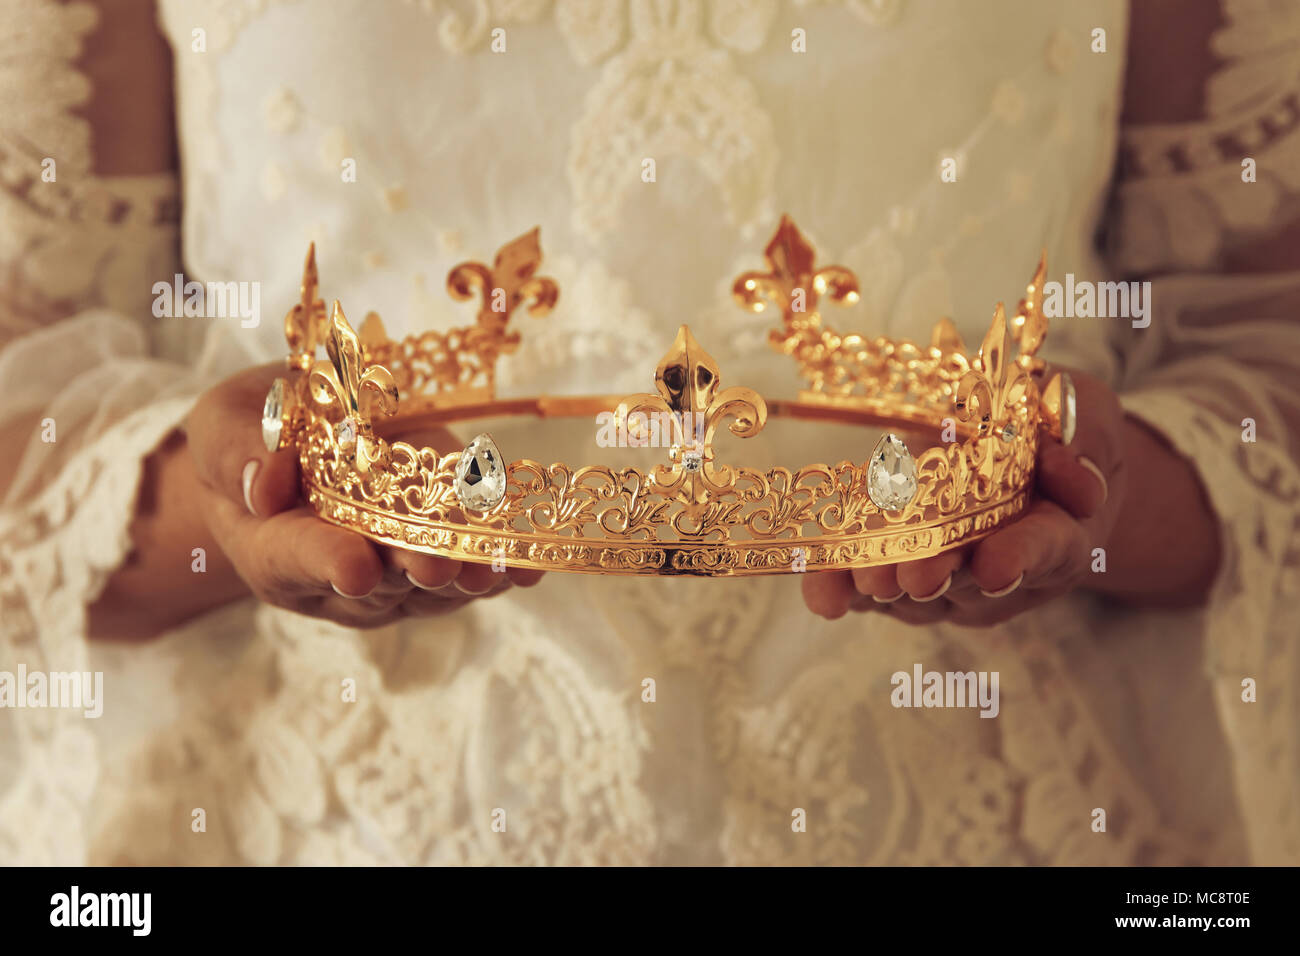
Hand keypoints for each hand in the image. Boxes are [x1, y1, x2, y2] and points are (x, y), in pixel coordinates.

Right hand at [186, 364, 541, 628]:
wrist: (287, 452)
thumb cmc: (248, 435)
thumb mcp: (224, 425)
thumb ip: (238, 452)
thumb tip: (265, 485)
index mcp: (270, 546)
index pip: (295, 559)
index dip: (326, 562)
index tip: (355, 566)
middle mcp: (332, 577)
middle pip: (376, 580)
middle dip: (413, 569)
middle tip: (441, 566)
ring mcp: (388, 576)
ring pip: (429, 587)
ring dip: (469, 575)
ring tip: (502, 565)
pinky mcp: (432, 561)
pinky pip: (466, 574)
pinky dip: (500, 567)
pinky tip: (533, 563)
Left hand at [801, 368, 1124, 626]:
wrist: (1034, 468)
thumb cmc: (1059, 432)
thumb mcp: (1084, 416)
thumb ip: (1081, 439)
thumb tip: (1066, 469)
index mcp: (1063, 533)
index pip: (1047, 550)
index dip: (1021, 558)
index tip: (994, 567)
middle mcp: (1009, 573)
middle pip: (969, 580)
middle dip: (936, 574)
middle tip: (910, 573)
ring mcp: (955, 586)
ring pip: (917, 594)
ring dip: (885, 584)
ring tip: (860, 574)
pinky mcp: (907, 581)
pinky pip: (873, 593)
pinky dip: (845, 590)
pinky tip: (822, 593)